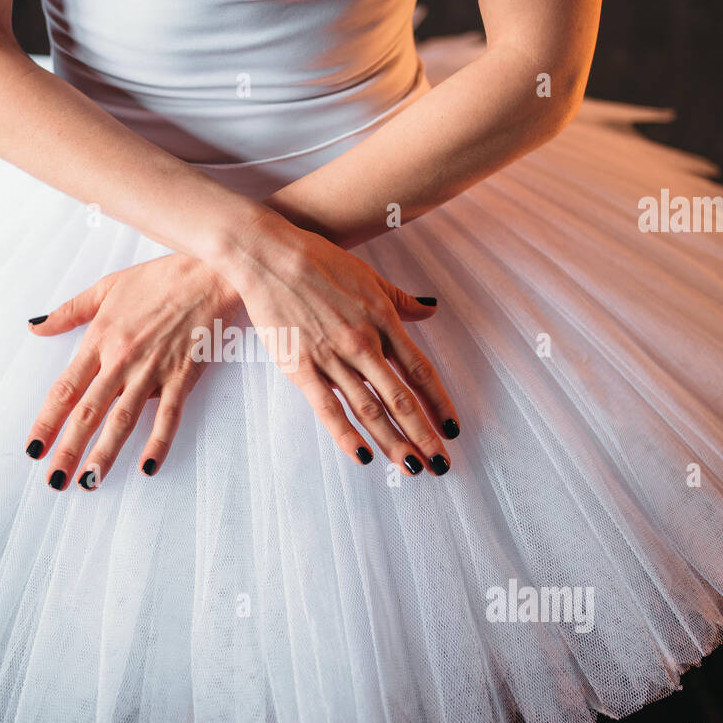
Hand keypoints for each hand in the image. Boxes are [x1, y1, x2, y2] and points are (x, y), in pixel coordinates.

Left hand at [24, 254, 241, 490]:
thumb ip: (69, 312)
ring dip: (104, 454)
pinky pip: (168, 416)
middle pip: (88, 413)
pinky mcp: (183, 377)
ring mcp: (153, 370)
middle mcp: (121, 360)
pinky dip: (158, 443)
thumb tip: (35, 327)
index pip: (65, 389)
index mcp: (100, 340)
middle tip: (54, 482)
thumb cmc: (159, 277)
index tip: (34, 448)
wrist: (209, 271)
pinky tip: (147, 467)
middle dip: (68, 450)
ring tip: (89, 483)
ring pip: (123, 420)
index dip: (47, 422)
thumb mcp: (107, 287)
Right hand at [218, 211, 459, 474]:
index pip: (420, 371)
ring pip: (370, 408)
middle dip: (424, 435)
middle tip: (441, 464)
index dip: (439, 403)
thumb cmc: (320, 261)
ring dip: (394, 441)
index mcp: (383, 321)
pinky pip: (327, 407)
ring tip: (411, 468)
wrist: (270, 254)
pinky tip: (363, 457)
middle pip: (401, 398)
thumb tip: (431, 310)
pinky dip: (347, 434)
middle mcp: (364, 343)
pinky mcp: (301, 366)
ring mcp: (332, 356)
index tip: (452, 429)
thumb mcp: (370, 277)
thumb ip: (401, 301)